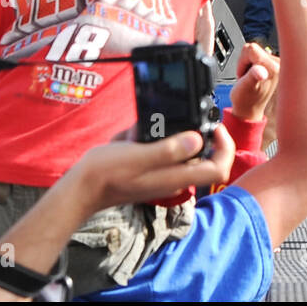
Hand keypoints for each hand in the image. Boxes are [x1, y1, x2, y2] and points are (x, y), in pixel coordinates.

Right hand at [79, 129, 234, 212]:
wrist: (81, 189)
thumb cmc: (106, 174)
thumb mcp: (138, 156)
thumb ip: (169, 150)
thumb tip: (197, 140)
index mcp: (176, 177)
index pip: (218, 169)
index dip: (225, 147)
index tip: (215, 127)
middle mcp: (174, 180)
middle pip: (205, 159)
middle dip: (201, 135)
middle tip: (189, 116)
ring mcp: (163, 178)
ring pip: (184, 154)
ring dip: (176, 136)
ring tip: (154, 124)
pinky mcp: (151, 173)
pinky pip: (165, 154)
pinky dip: (159, 139)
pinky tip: (140, 132)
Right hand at [230, 44, 279, 121]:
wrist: (250, 108)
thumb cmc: (246, 99)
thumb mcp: (246, 86)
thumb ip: (253, 76)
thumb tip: (261, 72)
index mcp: (273, 68)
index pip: (250, 49)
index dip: (242, 62)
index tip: (246, 74)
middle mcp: (279, 65)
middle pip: (253, 49)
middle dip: (246, 62)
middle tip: (248, 77)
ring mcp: (278, 64)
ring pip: (255, 52)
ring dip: (249, 64)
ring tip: (251, 78)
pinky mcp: (275, 64)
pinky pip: (258, 56)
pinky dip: (253, 65)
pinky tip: (256, 76)